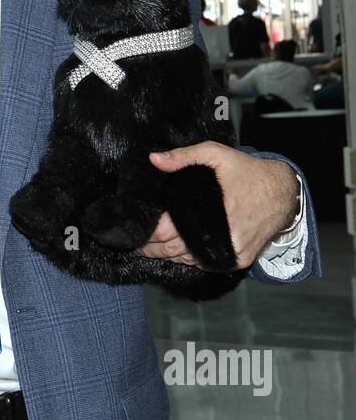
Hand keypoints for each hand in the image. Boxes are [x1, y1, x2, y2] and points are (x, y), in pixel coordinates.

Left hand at [140, 142, 299, 269]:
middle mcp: (223, 239)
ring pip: (189, 261)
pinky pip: (206, 263)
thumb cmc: (249, 173)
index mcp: (214, 214)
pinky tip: (178, 251)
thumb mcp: (217, 155)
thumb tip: (155, 159)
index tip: (135, 231)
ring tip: (150, 248)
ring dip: (169, 255)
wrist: (284, 193)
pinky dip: (191, 258)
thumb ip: (184, 157)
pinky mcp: (238, 260)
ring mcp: (231, 253)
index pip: (169, 232)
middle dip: (152, 248)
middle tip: (136, 243)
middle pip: (175, 251)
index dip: (149, 234)